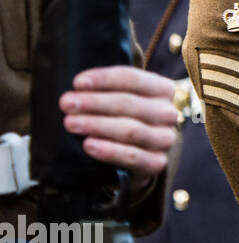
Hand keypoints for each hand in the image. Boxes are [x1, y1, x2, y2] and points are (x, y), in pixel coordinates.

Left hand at [59, 66, 178, 190]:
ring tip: (70, 123)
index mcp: (162, 89)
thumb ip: (106, 89)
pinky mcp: (156, 163)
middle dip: (94, 103)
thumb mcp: (121, 97)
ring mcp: (164, 139)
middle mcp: (168, 113)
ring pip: (131, 130)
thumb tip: (78, 86)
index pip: (133, 79)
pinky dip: (109, 150)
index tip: (78, 83)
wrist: (137, 152)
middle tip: (67, 104)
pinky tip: (88, 145)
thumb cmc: (123, 117)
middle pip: (130, 104)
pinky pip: (132, 156)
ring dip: (97, 125)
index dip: (104, 79)